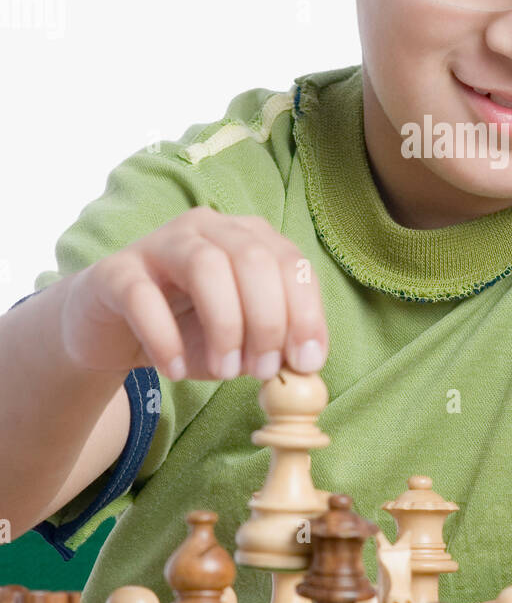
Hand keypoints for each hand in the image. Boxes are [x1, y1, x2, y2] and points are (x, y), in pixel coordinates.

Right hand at [59, 206, 326, 381]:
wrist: (112, 333)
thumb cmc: (187, 331)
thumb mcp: (240, 344)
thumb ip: (274, 348)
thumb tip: (305, 364)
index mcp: (247, 238)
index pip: (291, 261)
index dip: (306, 311)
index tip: (307, 362)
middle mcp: (207, 229)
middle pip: (252, 258)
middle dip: (268, 320)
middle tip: (263, 371)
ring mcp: (159, 244)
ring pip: (205, 266)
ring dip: (225, 325)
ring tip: (225, 372)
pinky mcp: (115, 271)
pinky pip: (143, 296)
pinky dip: (165, 337)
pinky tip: (174, 369)